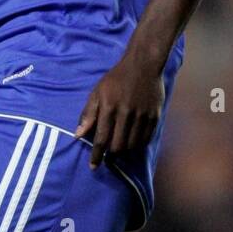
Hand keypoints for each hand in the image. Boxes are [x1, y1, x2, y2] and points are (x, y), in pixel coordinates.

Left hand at [74, 49, 165, 168]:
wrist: (143, 65)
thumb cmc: (115, 79)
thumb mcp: (97, 93)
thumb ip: (88, 114)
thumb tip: (78, 135)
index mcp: (109, 108)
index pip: (101, 138)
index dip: (97, 155)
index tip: (93, 166)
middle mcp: (126, 113)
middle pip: (118, 145)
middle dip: (111, 156)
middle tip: (108, 158)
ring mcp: (142, 115)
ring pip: (132, 145)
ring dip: (125, 152)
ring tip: (120, 151)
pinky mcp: (154, 116)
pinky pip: (146, 139)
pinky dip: (138, 145)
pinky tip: (133, 144)